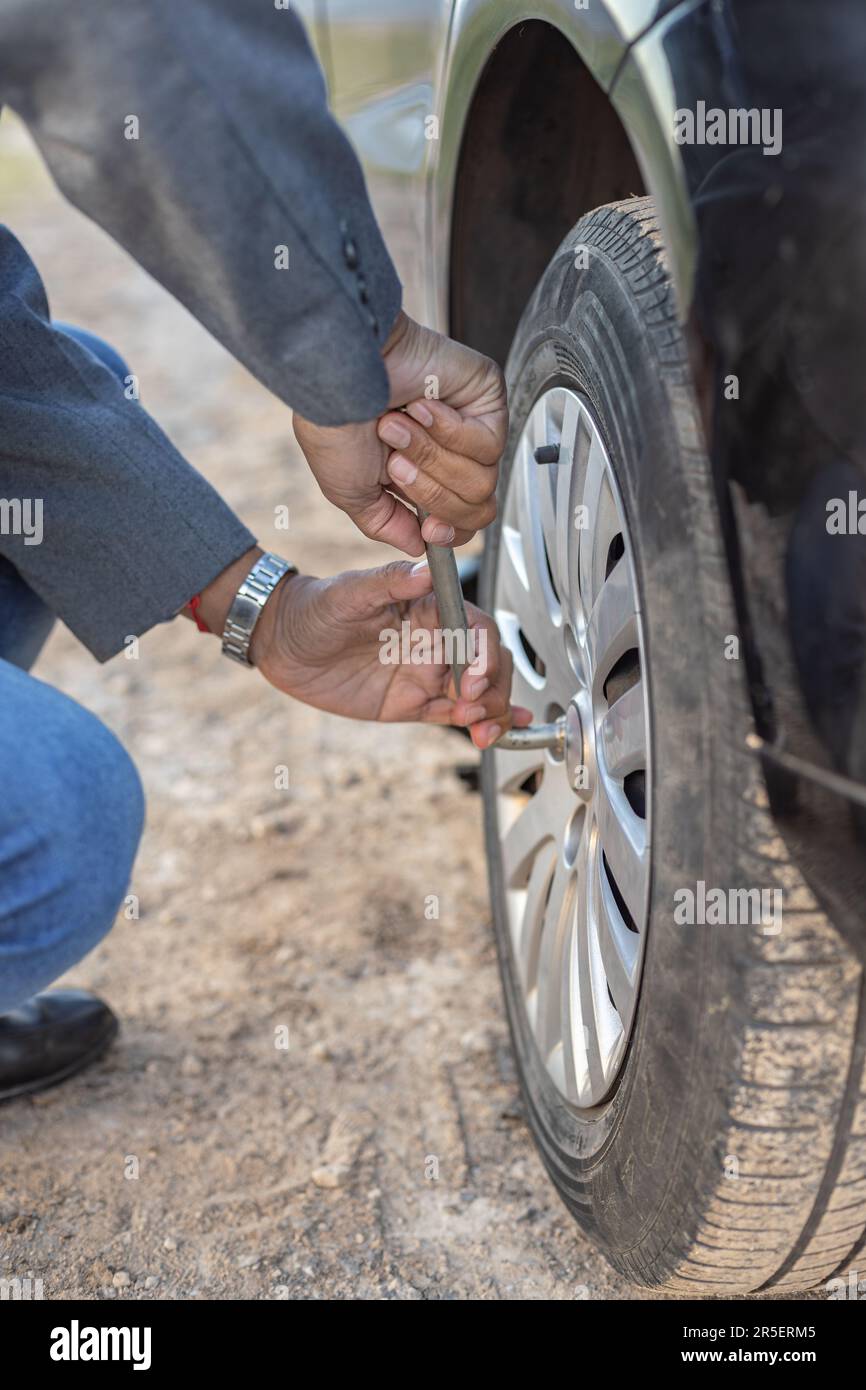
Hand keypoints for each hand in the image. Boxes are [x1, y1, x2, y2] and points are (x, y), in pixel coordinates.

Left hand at [252, 558, 529, 749]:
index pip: (476, 629)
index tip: (472, 679)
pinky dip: (478, 724)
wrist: (281, 645)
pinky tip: (492, 733)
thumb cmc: (314, 609)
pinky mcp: (412, 703)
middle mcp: (436, 641)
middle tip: (475, 707)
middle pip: (487, 663)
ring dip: (492, 710)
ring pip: (478, 692)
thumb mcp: (348, 592)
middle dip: (494, 688)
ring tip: (484, 732)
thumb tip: (425, 570)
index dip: (484, 654)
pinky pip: (453, 714)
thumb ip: (389, 581)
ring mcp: (426, 673)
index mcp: (429, 608)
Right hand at [292, 311, 506, 554]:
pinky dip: (448, 431)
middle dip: (432, 492)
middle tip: (394, 462)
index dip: (449, 532)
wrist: (337, 369)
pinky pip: (488, 443)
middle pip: (475, 508)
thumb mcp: (351, 491)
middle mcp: (448, 453)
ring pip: (481, 479)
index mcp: (419, 476)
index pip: (461, 523)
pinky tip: (420, 406)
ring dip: (431, 457)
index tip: (428, 529)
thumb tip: (418, 546)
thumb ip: (386, 523)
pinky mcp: (486, 398)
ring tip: (397, 427)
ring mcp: (471, 425)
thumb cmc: (335, 421)